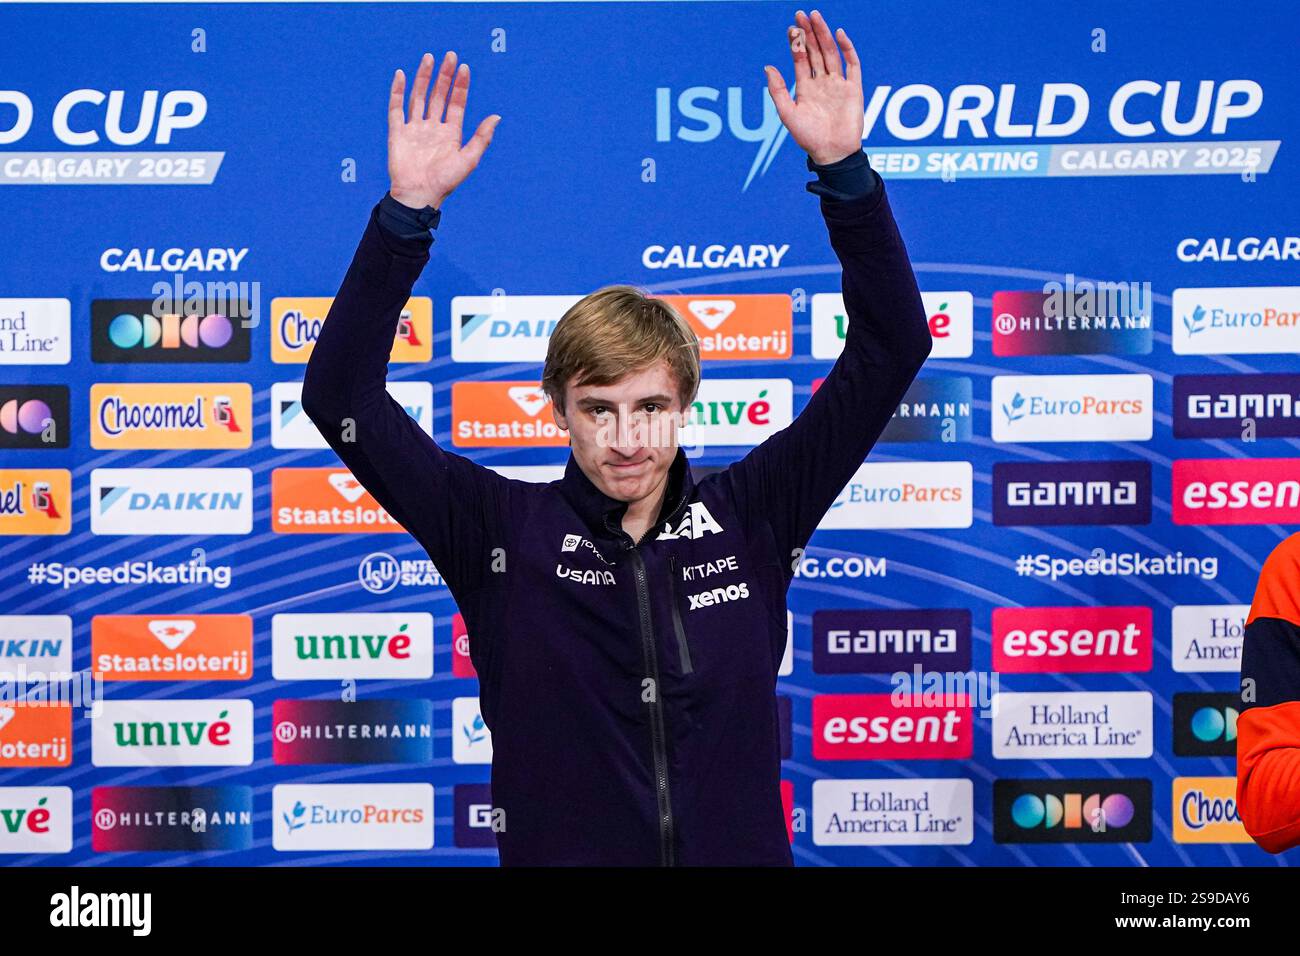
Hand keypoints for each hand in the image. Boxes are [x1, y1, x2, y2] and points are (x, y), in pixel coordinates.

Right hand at [388, 51, 500, 209]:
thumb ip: (482, 138)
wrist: (418, 195)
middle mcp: (433, 128)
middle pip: (439, 95)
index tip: (464, 68)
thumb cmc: (445, 182)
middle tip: (450, 55)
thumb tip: (497, 116)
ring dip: (424, 77)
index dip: (460, 86)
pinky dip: (397, 91)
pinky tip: (401, 74)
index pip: (456, 103)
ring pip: (419, 96)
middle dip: (444, 76)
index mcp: (450, 134)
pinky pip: (396, 108)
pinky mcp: (397, 132)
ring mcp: (414, 128)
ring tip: (429, 58)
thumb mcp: (469, 160)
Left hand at [764, 10, 863, 165]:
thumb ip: (778, 91)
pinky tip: (839, 34)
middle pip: (816, 51)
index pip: (801, 59)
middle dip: (809, 32)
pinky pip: (852, 64)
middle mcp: (822, 83)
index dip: (796, 43)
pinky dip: (847, 48)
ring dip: (824, 35)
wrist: (833, 153)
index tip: (792, 27)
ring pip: (831, 53)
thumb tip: (767, 67)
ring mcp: (838, 84)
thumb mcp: (787, 114)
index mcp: (805, 88)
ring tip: (816, 16)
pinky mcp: (853, 88)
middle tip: (802, 13)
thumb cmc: (808, 138)